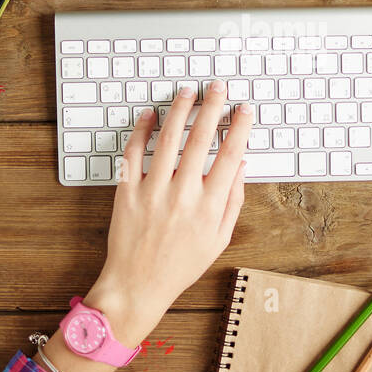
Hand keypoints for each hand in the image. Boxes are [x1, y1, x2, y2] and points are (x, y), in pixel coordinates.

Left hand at [87, 81, 253, 343]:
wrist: (138, 284)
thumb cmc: (181, 264)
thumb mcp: (219, 238)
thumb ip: (232, 200)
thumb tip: (241, 165)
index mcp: (209, 207)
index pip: (230, 156)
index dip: (239, 128)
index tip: (243, 109)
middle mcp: (183, 196)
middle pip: (201, 140)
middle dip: (212, 108)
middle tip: (217, 87)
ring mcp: (153, 192)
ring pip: (169, 140)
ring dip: (180, 111)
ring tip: (187, 92)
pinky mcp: (128, 193)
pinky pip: (134, 154)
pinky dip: (141, 131)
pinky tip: (150, 115)